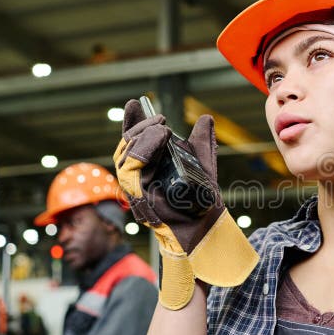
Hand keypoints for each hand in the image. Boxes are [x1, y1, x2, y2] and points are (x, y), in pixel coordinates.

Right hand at [113, 98, 258, 308]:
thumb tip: (206, 119)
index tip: (135, 104)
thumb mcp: (203, 166)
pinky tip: (160, 140)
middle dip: (140, 127)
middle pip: (126, 145)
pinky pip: (132, 171)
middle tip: (160, 120)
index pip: (133, 142)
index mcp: (149, 169)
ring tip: (163, 128)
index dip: (131, 122)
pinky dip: (142, 152)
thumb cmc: (202, 204)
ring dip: (143, 136)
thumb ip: (202, 143)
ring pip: (125, 156)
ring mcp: (136, 190)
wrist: (207, 230)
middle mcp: (138, 179)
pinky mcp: (139, 199)